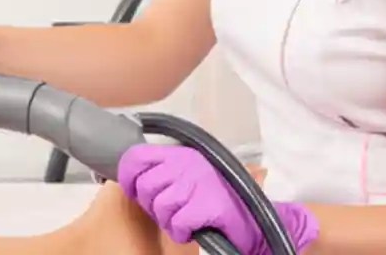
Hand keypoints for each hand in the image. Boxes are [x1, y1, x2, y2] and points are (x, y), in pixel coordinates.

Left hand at [117, 144, 319, 253]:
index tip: (134, 192)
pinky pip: (178, 223)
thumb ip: (163, 172)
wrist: (255, 221)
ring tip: (186, 221)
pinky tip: (194, 230)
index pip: (138, 157)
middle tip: (172, 211)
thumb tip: (130, 174)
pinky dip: (182, 233)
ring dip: (169, 222)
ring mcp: (201, 182)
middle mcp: (190, 163)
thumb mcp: (189, 178)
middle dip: (153, 206)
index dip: (129, 177)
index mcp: (182, 153)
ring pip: (160, 206)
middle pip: (145, 186)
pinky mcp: (209, 205)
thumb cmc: (218, 201)